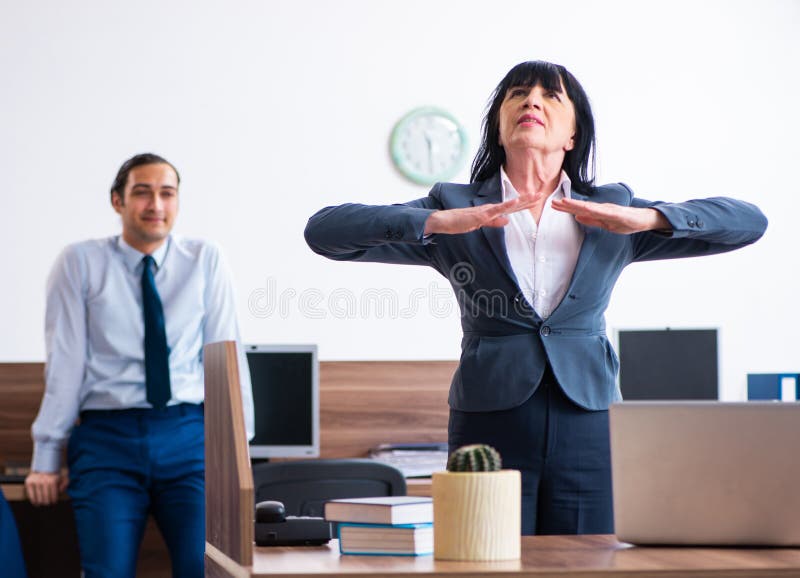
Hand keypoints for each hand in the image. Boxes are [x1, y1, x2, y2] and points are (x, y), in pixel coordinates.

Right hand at [25, 471, 67, 505]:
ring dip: (41, 503)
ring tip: (42, 504)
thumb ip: (65, 484)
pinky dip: (33, 500)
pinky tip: (36, 503)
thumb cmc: (57, 471)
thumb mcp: (65, 475)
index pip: (53, 496)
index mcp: (53, 480)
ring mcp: (35, 481)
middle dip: (47, 502)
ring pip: (38, 498)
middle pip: (45, 498)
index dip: (54, 501)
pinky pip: (30, 494)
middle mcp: (43, 480)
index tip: (54, 502)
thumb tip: (59, 492)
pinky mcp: (28, 481)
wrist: (46, 461)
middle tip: (48, 503)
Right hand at [424, 197, 536, 235]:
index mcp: (491, 211)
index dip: (524, 203)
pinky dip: (507, 206)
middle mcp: (490, 208)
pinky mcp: (481, 215)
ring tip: (534, 196)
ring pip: (507, 205)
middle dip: (527, 200)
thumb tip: (507, 221)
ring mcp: (486, 211)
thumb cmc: (459, 222)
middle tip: (542, 193)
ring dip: (521, 201)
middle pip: (513, 204)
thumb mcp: (480, 224)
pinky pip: (496, 210)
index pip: (511, 208)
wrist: (443, 221)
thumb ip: (494, 222)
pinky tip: (516, 202)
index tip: (536, 198)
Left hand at [551, 197, 669, 233]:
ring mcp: (609, 210)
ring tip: (564, 202)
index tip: (554, 205)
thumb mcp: (605, 224)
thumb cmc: (626, 221)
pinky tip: (585, 208)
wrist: (644, 219)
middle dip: (567, 205)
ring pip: (590, 207)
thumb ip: (592, 220)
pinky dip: (593, 210)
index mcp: (599, 211)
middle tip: (553, 202)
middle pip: (581, 206)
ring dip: (577, 205)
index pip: (579, 209)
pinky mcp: (617, 214)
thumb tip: (577, 217)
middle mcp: (602, 208)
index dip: (567, 207)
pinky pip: (603, 212)